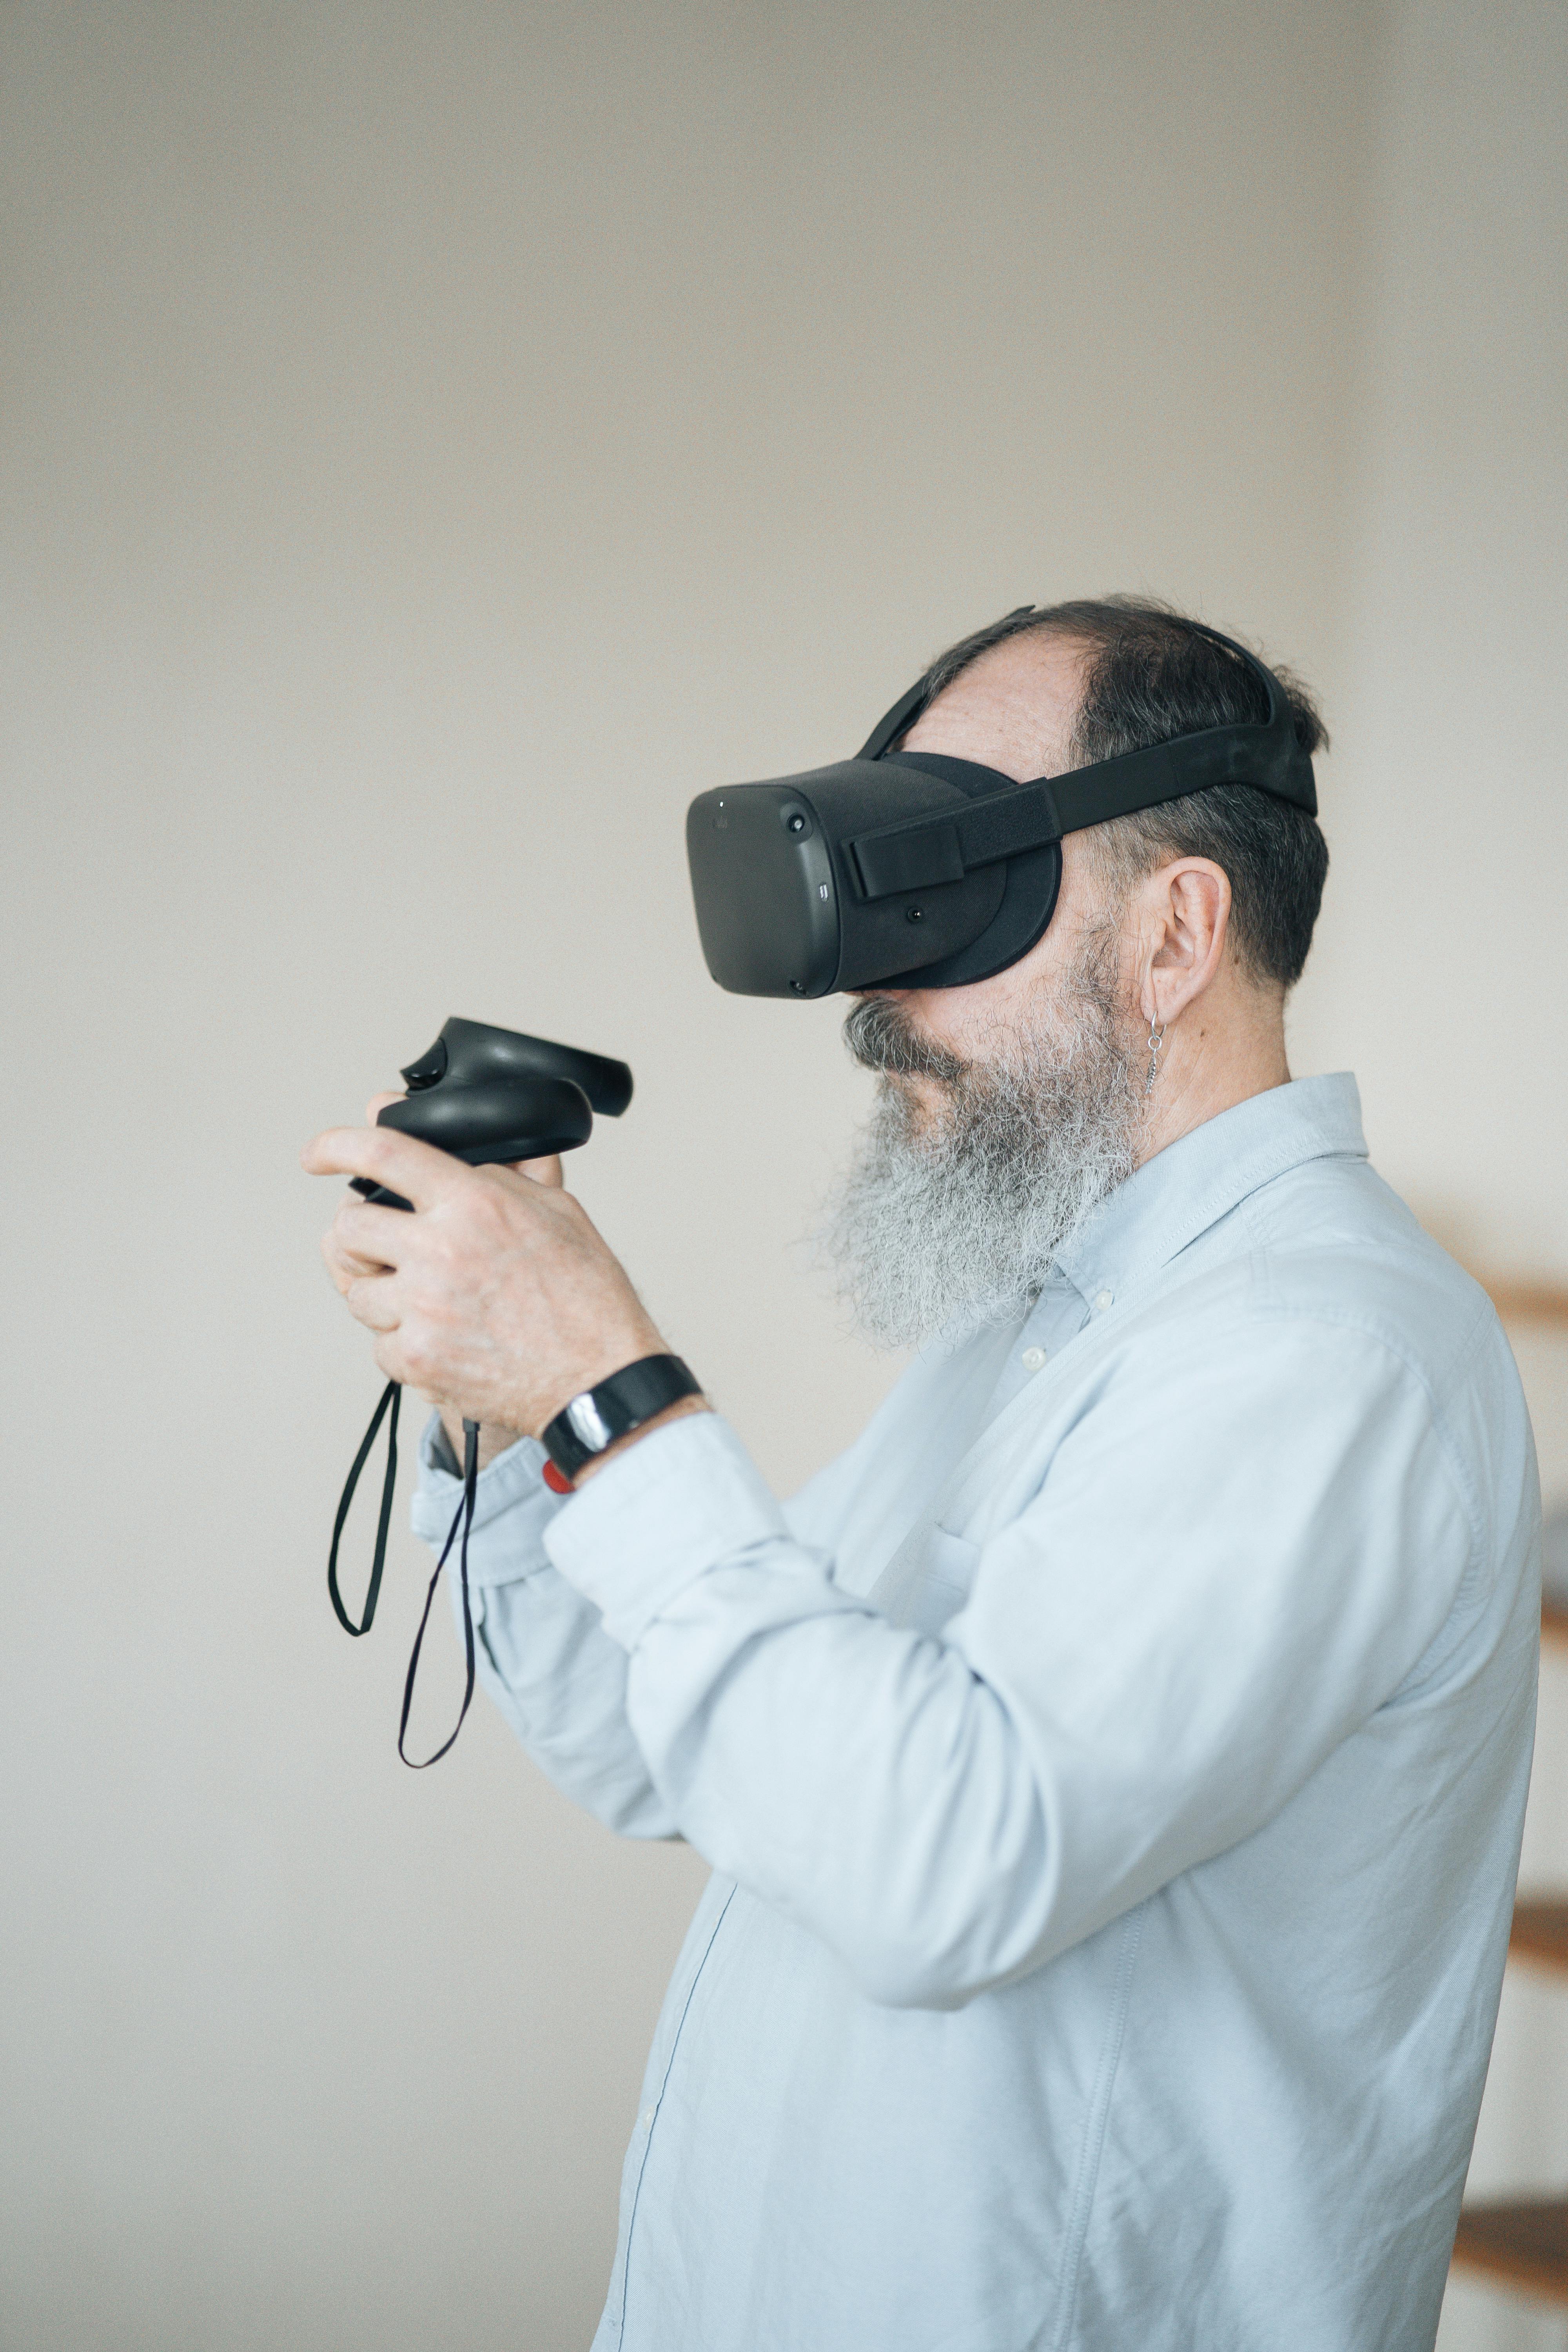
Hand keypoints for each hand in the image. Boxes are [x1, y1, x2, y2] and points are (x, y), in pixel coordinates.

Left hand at [304, 1110, 669, 1448]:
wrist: (599, 1378)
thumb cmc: (586, 1297)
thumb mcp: (557, 1211)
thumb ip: (505, 1173)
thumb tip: (460, 1146)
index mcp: (475, 1202)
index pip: (384, 1153)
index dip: (337, 1144)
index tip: (318, 1153)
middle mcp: (441, 1250)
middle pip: (349, 1228)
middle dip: (361, 1238)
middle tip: (387, 1249)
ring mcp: (424, 1308)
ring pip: (357, 1291)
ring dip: (384, 1296)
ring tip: (430, 1303)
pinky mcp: (419, 1359)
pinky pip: (379, 1345)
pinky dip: (405, 1345)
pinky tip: (445, 1341)